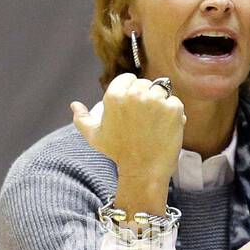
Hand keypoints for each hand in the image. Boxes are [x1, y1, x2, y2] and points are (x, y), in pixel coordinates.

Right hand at [70, 73, 185, 181]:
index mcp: (114, 95)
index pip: (128, 79)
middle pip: (145, 84)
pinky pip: (175, 103)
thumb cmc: (118, 154)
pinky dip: (174, 114)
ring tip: (154, 124)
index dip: (131, 91)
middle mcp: (135, 94)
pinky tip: (166, 128)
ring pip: (162, 92)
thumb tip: (74, 105)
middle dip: (146, 97)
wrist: (143, 171)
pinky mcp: (173, 108)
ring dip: (161, 104)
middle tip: (144, 120)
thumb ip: (82, 119)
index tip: (133, 107)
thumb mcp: (94, 137)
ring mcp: (156, 100)